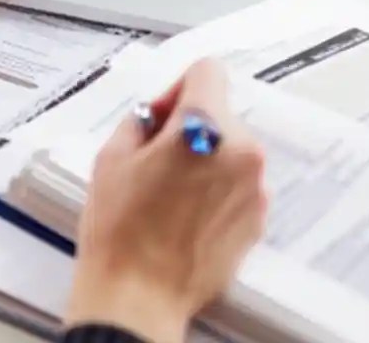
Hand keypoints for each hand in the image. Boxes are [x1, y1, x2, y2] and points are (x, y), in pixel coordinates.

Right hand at [65, 60, 267, 342]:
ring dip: (205, 161)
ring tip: (168, 195)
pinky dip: (217, 191)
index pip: (208, 71)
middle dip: (189, 128)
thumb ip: (142, 121)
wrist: (138, 297)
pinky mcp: (257, 218)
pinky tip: (185, 217)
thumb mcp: (111, 158)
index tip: (162, 114)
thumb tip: (157, 116)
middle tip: (154, 160)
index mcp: (203, 127)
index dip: (178, 87)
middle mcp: (240, 151)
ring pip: (230, 151)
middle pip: (220, 113)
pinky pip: (238, 185)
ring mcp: (254, 187)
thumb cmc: (120, 233)